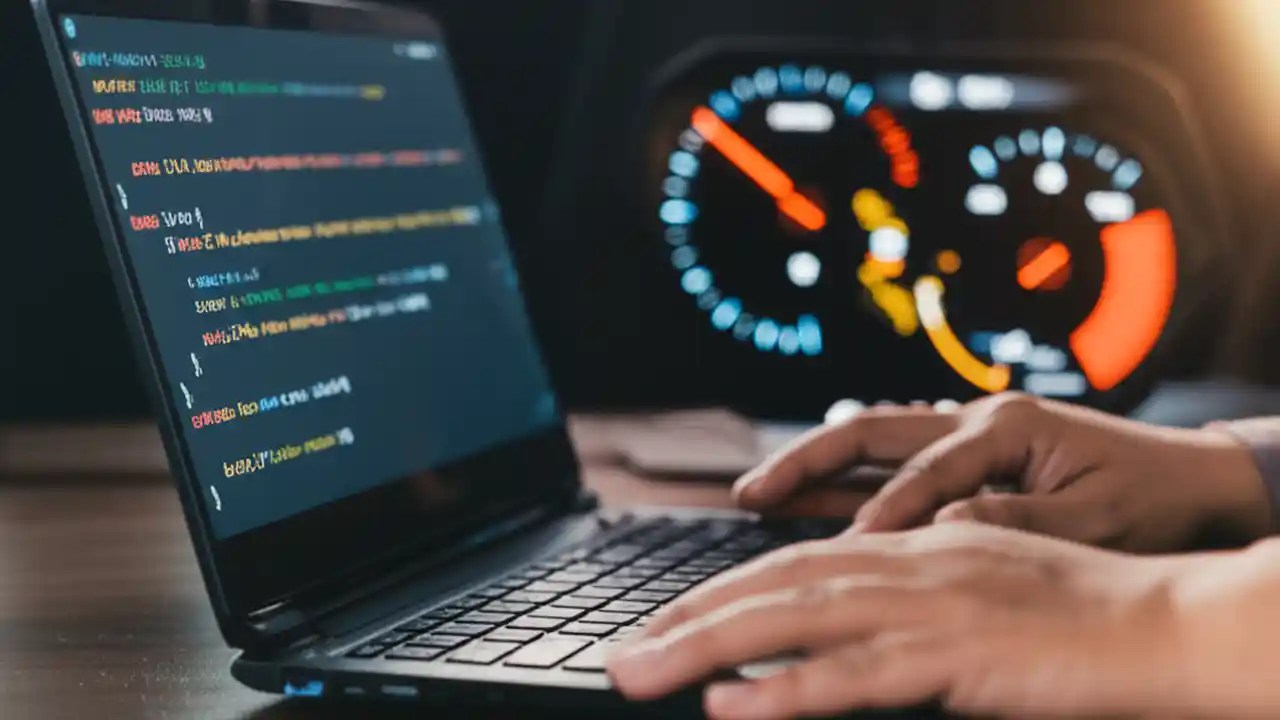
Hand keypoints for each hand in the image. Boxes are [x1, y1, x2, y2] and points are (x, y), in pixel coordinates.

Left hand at [607, 523, 1265, 718]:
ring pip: (793, 619)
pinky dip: (787, 690)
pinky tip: (732, 707)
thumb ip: (908, 600)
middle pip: (773, 584)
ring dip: (705, 648)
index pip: (793, 562)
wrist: (1166, 621)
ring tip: (641, 674)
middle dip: (687, 618)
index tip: (664, 621)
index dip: (720, 590)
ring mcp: (929, 605)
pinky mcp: (958, 656)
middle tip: (624, 654)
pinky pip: (856, 674)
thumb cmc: (1078, 614)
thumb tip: (844, 631)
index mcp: (911, 546)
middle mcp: (907, 562)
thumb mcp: (977, 588)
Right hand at [734, 393, 1269, 551]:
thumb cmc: (1155, 502)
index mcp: (1008, 425)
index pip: (927, 470)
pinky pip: (894, 466)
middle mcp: (978, 418)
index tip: (846, 549)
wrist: (1197, 481)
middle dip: (806, 462)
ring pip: (872, 444)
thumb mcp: (1098, 518)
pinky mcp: (970, 457)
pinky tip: (812, 506)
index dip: (885, 510)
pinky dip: (850, 484)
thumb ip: (1020, 520)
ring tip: (758, 496)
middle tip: (749, 493)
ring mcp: (969, 433)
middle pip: (870, 431)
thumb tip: (944, 524)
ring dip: (816, 469)